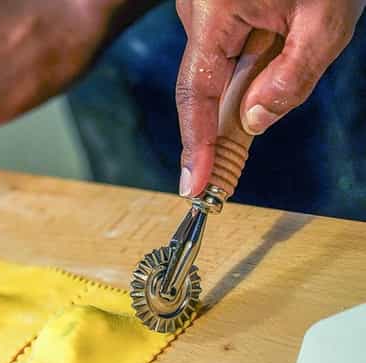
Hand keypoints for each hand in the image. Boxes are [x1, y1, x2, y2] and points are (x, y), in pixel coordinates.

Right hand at [175, 0, 365, 196]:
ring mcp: (201, 9)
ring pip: (217, 68)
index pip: (195, 93)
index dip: (194, 144)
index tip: (192, 187)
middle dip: (230, 115)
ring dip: (249, 80)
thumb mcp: (327, 19)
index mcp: (216, 11)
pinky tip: (280, 38)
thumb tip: (255, 122)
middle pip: (205, 84)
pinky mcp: (213, 8)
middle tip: (238, 160)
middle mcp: (197, 11)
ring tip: (293, 40)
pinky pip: (223, 50)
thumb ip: (292, 76)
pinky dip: (248, 64)